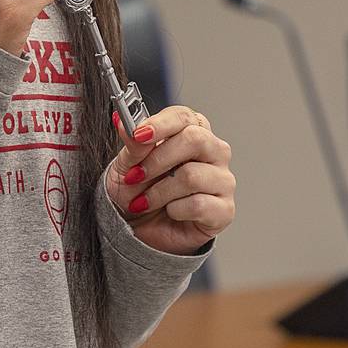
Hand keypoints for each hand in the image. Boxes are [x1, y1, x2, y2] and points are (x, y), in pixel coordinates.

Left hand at [106, 105, 235, 255]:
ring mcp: (223, 181)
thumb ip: (132, 145)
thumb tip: (123, 122)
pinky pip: (199, 204)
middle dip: (158, 160)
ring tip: (144, 201)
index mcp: (192, 131)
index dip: (161, 124)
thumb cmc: (138, 191)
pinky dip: (174, 210)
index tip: (138, 134)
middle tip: (135, 175)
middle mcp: (213, 152)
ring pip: (192, 175)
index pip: (184, 116)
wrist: (140, 231)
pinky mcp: (224, 210)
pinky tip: (169, 213)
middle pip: (195, 139)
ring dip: (159, 191)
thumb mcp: (126, 166)